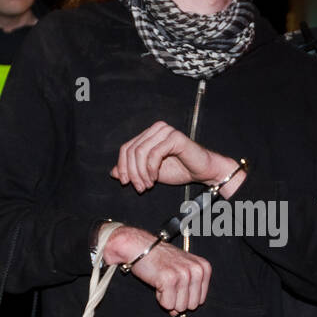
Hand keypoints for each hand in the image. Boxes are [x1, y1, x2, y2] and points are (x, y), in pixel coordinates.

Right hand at [103, 225, 211, 315]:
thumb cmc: (161, 258)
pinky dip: (160, 298)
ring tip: (163, 282)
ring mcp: (183, 274)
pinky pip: (167, 304)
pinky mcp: (170, 279)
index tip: (176, 285)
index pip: (200, 300)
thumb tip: (177, 312)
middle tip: (168, 284)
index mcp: (203, 268)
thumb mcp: (183, 269)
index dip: (185, 297)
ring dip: (168, 299)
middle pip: (191, 306)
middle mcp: (197, 271)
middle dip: (177, 300)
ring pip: (180, 307)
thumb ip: (187, 291)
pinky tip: (158, 283)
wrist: (141, 247)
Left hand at [110, 121, 229, 192]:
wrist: (203, 172)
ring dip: (141, 173)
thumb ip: (132, 170)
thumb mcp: (150, 173)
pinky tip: (155, 178)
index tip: (126, 183)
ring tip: (147, 185)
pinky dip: (151, 169)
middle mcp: (157, 128)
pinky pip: (154, 154)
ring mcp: (166, 131)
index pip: (126, 148)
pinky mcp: (175, 137)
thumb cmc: (180, 170)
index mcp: (149, 133)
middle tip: (139, 188)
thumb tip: (113, 172)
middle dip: (132, 173)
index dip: (122, 166)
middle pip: (132, 150)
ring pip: (140, 152)